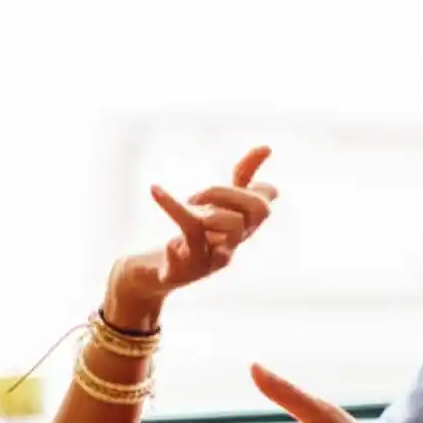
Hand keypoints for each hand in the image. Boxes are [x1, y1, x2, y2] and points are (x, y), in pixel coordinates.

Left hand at [102, 146, 276, 327]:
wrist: (154, 274)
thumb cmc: (194, 237)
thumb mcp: (218, 205)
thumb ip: (243, 177)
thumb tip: (268, 147)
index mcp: (238, 232)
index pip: (260, 210)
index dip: (251, 189)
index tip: (233, 177)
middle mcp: (225, 249)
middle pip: (240, 221)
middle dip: (221, 195)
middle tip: (196, 196)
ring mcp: (203, 264)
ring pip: (206, 237)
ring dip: (200, 215)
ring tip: (186, 203)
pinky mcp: (176, 275)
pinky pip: (180, 262)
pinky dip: (175, 249)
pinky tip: (170, 243)